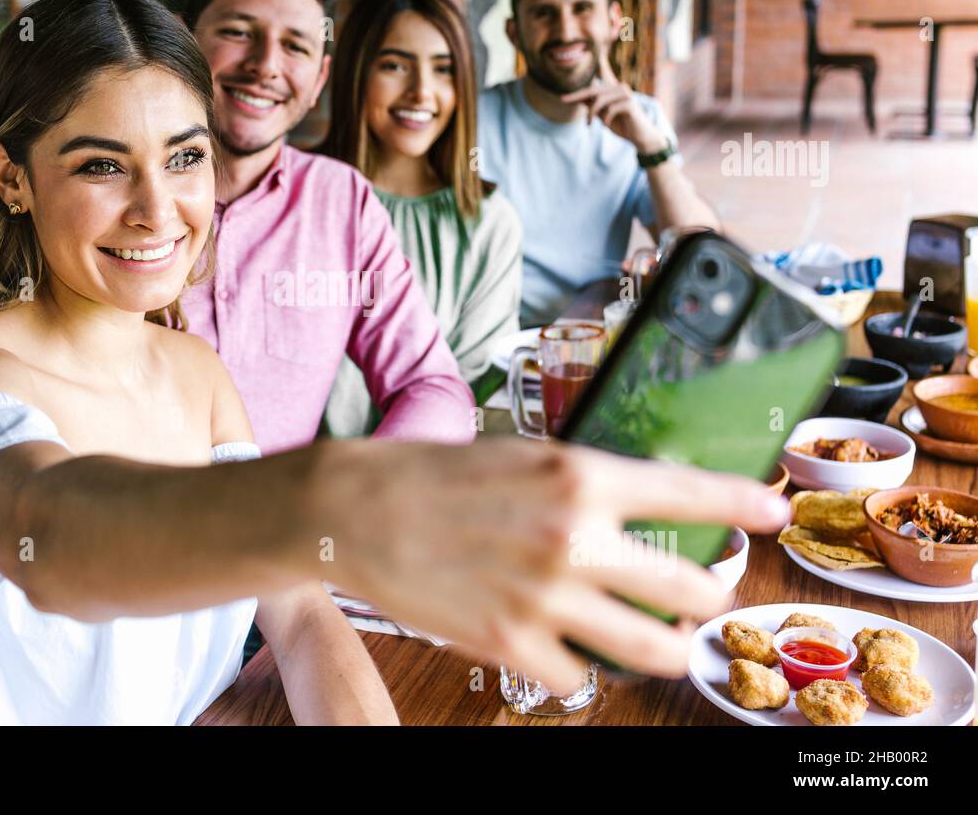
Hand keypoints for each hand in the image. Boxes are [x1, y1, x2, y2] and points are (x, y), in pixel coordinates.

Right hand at [312, 437, 790, 693]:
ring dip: (666, 648)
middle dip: (708, 597)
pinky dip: (576, 666)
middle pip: (692, 591)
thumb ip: (585, 482)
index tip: (772, 513)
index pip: (693, 492)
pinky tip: (562, 647)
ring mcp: (547, 597)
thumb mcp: (522, 454)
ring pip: (653, 650)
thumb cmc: (434, 474)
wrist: (357, 512)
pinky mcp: (512, 643)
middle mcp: (575, 538)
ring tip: (660, 640)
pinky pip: (578, 676)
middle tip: (699, 595)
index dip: (745, 504)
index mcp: (580, 476)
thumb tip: (639, 509)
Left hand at [559, 48, 665, 153]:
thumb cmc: (621, 124)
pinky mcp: (629, 103)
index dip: (597, 58)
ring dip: (591, 114)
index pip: (603, 70)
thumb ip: (592, 105)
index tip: (594, 44)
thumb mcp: (603, 115)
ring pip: (599, 100)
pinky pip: (609, 110)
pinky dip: (604, 119)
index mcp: (613, 88)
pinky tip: (606, 125)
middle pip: (593, 89)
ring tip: (589, 125)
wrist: (639, 136)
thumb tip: (579, 98)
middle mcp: (620, 87)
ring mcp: (626, 94)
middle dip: (576, 96)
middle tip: (563, 100)